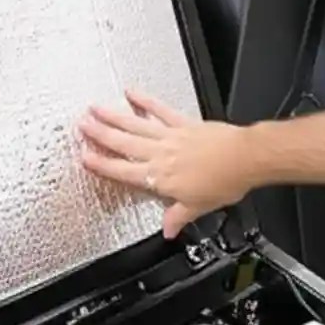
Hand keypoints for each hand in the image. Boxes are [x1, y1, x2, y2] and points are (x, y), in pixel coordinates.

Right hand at [79, 91, 258, 237]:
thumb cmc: (224, 182)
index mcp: (160, 178)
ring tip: (95, 108)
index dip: (101, 165)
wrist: (243, 159)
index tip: (85, 157)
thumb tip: (168, 231)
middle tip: (81, 125)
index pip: (123, 171)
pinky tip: (132, 92)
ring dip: (113, 116)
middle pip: (123, 144)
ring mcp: (170, 137)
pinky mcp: (183, 123)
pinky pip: (160, 110)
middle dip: (99, 135)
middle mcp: (160, 155)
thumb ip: (177, 217)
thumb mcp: (197, 207)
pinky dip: (145, 100)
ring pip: (135, 125)